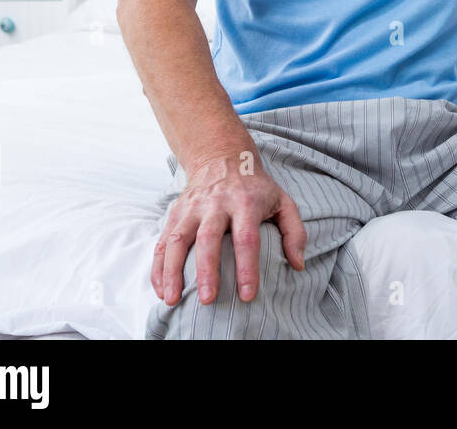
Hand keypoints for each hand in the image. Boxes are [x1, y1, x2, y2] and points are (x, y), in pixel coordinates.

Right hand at [151, 153, 306, 306]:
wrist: (223, 156)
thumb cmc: (256, 187)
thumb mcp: (283, 201)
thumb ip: (294, 232)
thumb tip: (298, 264)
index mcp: (245, 202)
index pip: (246, 238)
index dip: (247, 267)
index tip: (247, 295)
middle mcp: (216, 204)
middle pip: (208, 239)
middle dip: (207, 271)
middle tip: (208, 299)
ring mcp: (192, 208)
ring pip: (177, 240)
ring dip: (172, 271)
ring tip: (172, 299)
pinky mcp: (176, 212)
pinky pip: (162, 241)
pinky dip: (158, 266)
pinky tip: (160, 288)